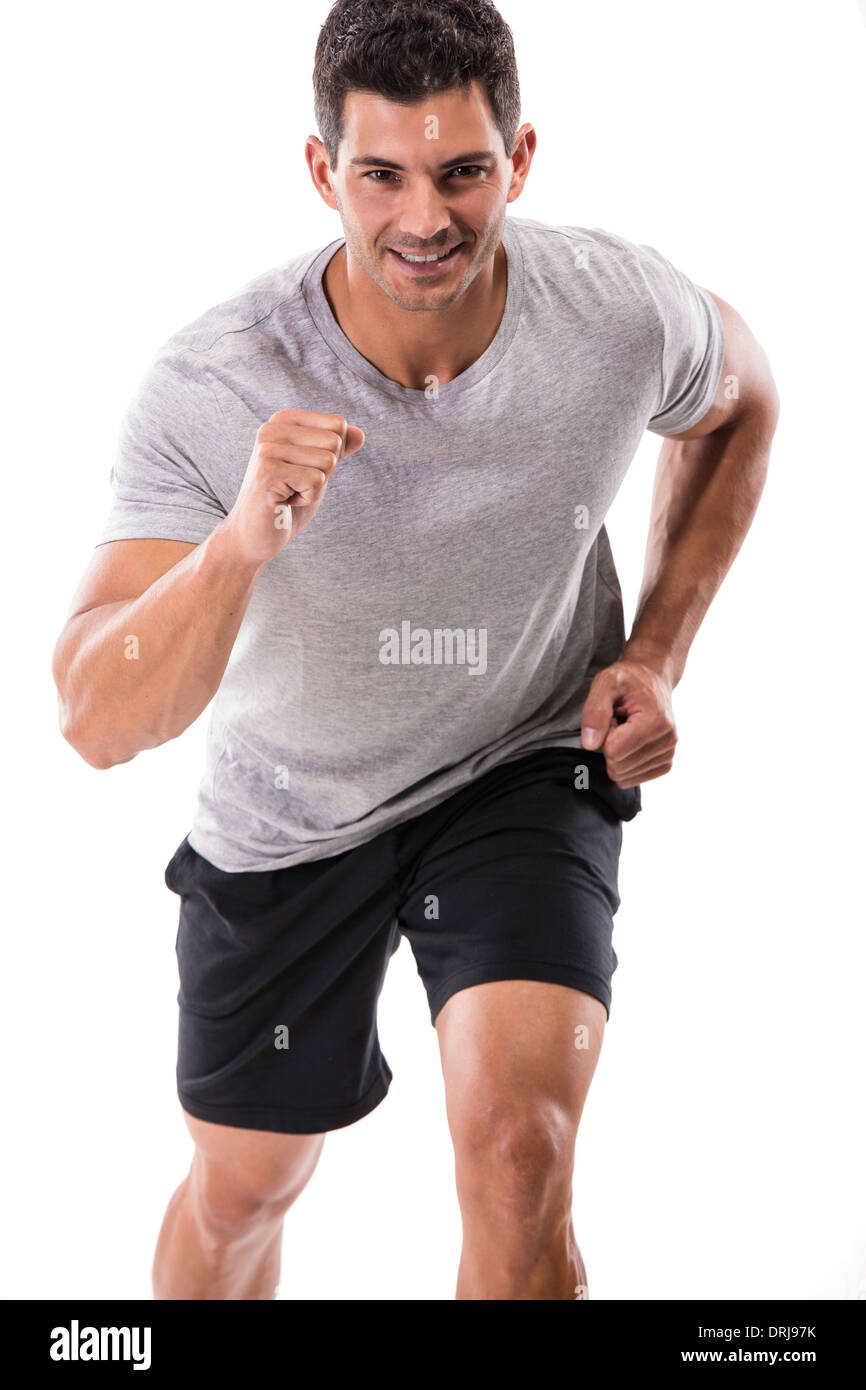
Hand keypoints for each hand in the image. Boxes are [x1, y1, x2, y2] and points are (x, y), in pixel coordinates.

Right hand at [219, 409, 364, 566]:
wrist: (254, 536)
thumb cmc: (285, 503)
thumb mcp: (316, 470)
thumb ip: (335, 450)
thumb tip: (360, 433)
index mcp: (283, 420)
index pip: (338, 425)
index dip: (331, 456)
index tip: (303, 471)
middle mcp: (271, 429)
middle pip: (334, 442)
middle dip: (324, 472)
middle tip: (295, 486)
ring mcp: (267, 449)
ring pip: (327, 461)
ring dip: (315, 487)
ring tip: (288, 494)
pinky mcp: (268, 472)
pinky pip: (316, 481)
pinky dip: (307, 499)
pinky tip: (284, 502)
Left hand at [580, 658, 676, 787]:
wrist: (652, 679)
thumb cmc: (627, 680)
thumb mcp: (605, 683)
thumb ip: (594, 712)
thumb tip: (590, 745)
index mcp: (656, 719)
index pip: (614, 750)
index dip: (603, 734)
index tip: (613, 715)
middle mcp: (668, 738)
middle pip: (619, 766)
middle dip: (610, 745)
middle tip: (618, 722)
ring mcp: (669, 752)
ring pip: (625, 776)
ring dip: (618, 754)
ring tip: (626, 729)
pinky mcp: (666, 762)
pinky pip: (635, 779)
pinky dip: (626, 764)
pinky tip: (631, 743)